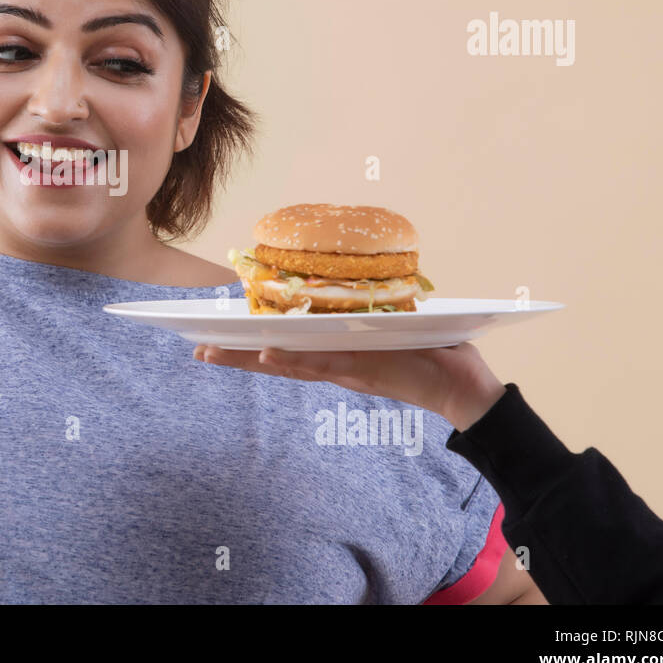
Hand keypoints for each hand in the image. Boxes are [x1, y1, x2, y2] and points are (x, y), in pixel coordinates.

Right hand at [192, 341, 506, 431]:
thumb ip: (363, 311)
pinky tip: (265, 353)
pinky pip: (318, 364)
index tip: (214, 336)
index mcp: (335, 353)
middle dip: (234, 355)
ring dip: (248, 358)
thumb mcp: (389, 325)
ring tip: (214, 351)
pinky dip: (290, 360)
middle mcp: (332, 363)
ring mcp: (342, 368)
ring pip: (285, 363)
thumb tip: (343, 278)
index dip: (248, 345)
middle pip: (273, 360)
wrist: (466, 384)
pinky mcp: (359, 370)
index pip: (284, 348)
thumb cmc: (431, 352)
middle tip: (196, 348)